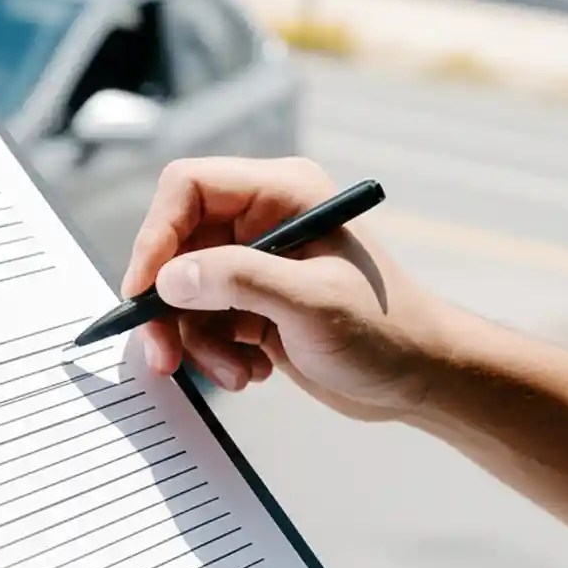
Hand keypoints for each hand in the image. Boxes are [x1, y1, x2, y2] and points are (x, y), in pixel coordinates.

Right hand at [123, 157, 448, 421]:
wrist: (421, 378)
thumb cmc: (389, 331)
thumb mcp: (312, 302)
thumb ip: (238, 281)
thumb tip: (168, 279)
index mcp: (281, 193)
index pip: (187, 189)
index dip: (156, 236)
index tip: (146, 291)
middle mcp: (261, 220)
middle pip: (174, 247)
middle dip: (168, 307)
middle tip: (164, 354)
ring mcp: (253, 264)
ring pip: (182, 293)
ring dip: (196, 341)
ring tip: (238, 372)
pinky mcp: (250, 304)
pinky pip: (201, 322)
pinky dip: (213, 354)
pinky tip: (253, 370)